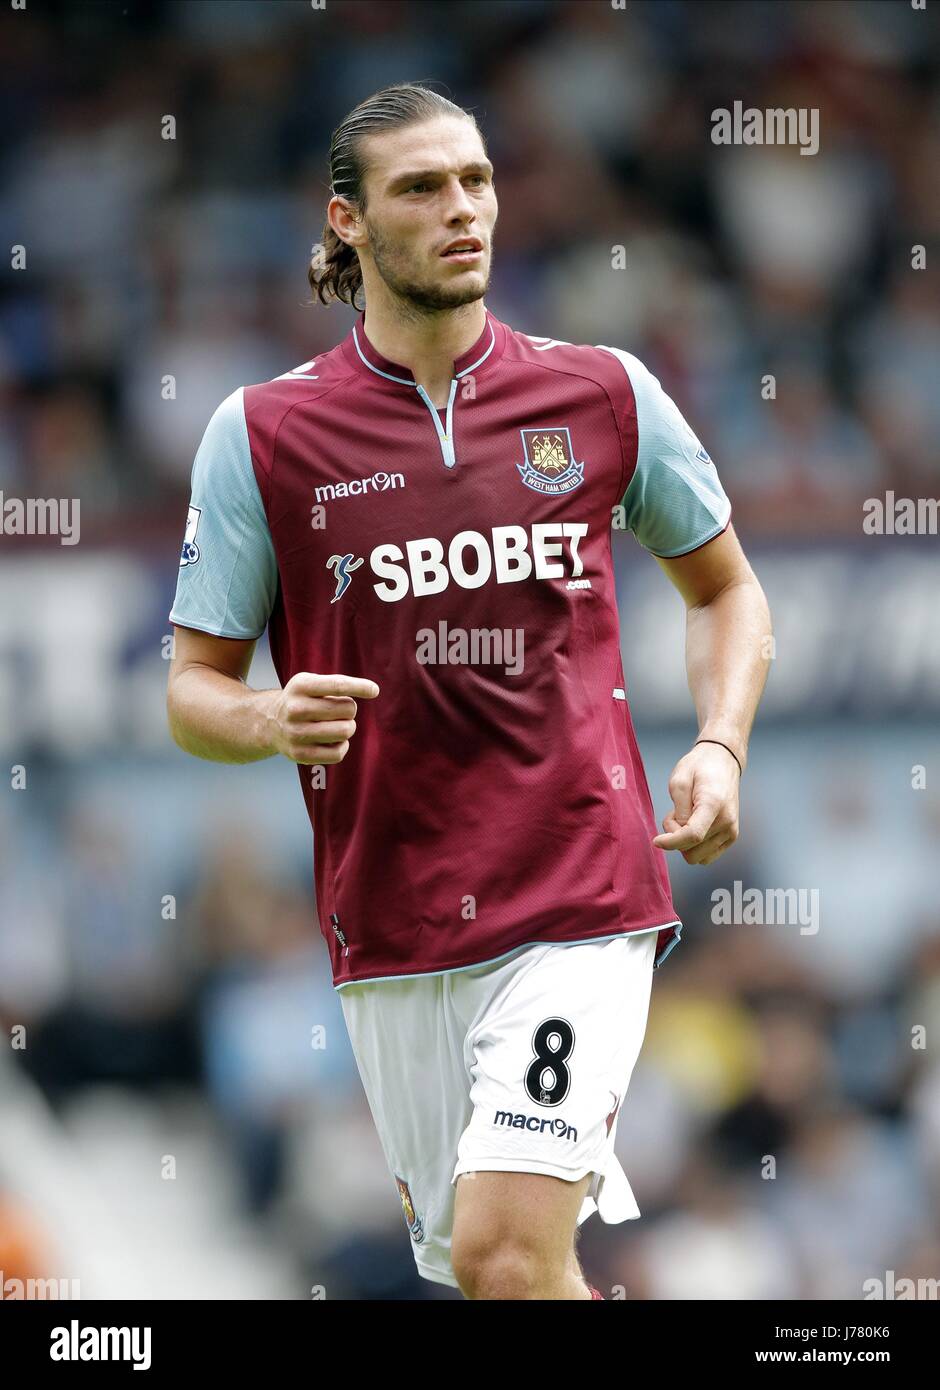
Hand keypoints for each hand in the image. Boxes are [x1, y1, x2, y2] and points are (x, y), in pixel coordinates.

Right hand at [267, 672, 378, 764]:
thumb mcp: (311, 683)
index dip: (360, 687)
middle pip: (348, 709)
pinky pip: (338, 753)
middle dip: (350, 710)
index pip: (338, 685)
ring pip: (345, 731)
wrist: (271, 723)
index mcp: (300, 686)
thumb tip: (373, 690)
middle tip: (339, 711)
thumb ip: (338, 684)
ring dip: (348, 727)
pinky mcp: (299, 754)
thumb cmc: (302, 700)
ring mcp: (296, 733)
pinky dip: (342, 746)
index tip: (375, 690)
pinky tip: (332, 740)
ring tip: (337, 725)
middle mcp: (295, 709)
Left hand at [652, 741, 740, 864]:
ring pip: (698, 858)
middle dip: (676, 838)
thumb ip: (679, 811)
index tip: (656, 841)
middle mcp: (727, 822)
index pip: (692, 835)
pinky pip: (707, 857)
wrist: (723, 761)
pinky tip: (694, 827)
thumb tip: (679, 834)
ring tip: (686, 819)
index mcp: (714, 804)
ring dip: (685, 844)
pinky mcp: (731, 837)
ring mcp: (732, 831)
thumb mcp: (680, 782)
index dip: (671, 842)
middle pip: (692, 851)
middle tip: (674, 816)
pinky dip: (695, 847)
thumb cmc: (699, 768)